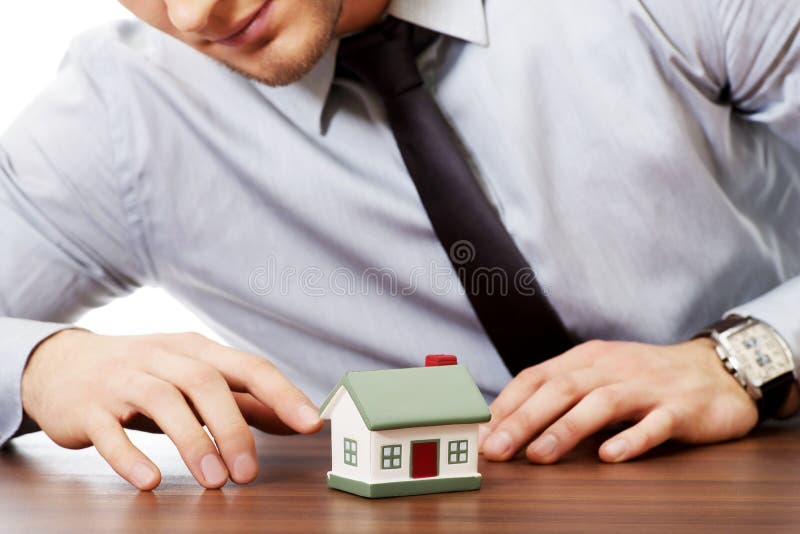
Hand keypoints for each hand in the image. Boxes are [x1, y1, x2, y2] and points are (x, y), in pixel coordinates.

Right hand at [20, 329, 321, 489]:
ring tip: (215, 482)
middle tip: (248, 474)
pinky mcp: (88, 408)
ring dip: (192, 443)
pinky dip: (131, 456)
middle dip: (233, 429)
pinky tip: (151, 481)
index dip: (282, 394)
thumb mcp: (193, 377)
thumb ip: (243, 398)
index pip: (248, 366)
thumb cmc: (144, 374)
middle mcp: (161, 356)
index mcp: (195, 349)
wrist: (61, 365)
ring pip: (162, 401)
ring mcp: (122, 379)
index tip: (311, 424)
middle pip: (206, 382)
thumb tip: (296, 420)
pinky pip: (109, 431)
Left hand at [479, 339, 799, 463]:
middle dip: (524, 420)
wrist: (718, 369)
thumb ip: (562, 393)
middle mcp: (612, 367)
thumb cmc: (646, 378)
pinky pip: (655, 423)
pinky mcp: (680, 408)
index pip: (537, 376)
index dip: (506, 404)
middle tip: (496, 449)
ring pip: (602, 404)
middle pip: (562, 389)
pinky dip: (632, 439)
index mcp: (587, 358)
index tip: (480, 431)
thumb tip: (508, 423)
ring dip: (566, 429)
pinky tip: (610, 456)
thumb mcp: (600, 375)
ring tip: (539, 456)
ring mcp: (647, 387)